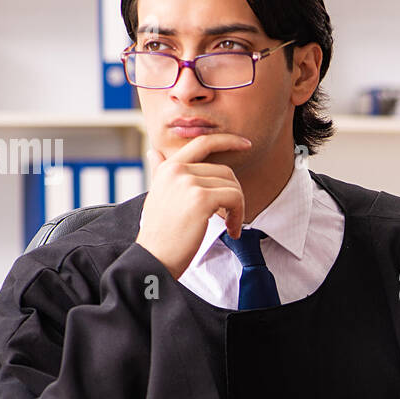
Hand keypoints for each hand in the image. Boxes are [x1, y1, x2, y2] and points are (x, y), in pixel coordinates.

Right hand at [136, 132, 251, 278]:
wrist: (155, 257)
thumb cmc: (160, 232)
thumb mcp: (157, 195)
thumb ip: (160, 172)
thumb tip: (153, 152)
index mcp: (168, 168)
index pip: (202, 143)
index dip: (227, 140)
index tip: (246, 144)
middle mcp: (177, 170)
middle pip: (224, 170)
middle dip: (233, 193)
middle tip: (230, 216)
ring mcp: (188, 183)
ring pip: (232, 185)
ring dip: (237, 208)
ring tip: (229, 225)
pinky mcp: (201, 199)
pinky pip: (235, 198)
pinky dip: (239, 215)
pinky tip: (231, 230)